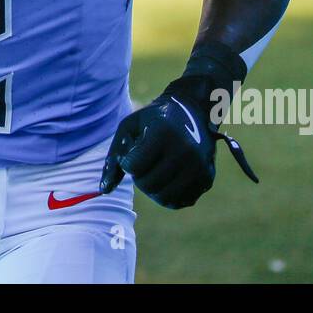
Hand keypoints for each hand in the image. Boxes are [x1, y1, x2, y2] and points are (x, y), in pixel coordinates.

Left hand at [100, 84, 257, 209]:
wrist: (194, 110)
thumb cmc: (155, 118)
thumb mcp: (130, 127)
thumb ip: (114, 157)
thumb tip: (104, 191)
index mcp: (164, 133)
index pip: (134, 167)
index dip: (128, 162)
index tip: (134, 151)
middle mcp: (186, 151)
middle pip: (148, 185)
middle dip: (139, 177)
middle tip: (145, 162)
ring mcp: (200, 167)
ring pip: (164, 198)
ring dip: (153, 189)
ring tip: (155, 171)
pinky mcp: (207, 179)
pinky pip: (181, 202)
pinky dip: (170, 195)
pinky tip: (169, 178)